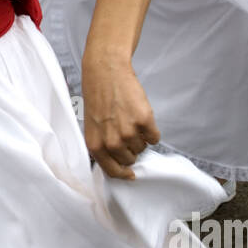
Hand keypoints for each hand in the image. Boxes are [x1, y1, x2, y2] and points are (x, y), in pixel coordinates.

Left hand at [81, 54, 159, 179]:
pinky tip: (142, 118)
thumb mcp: (92, 126)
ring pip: (143, 148)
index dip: (123, 174)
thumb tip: (119, 162)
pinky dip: (152, 131)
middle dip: (131, 150)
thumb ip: (103, 145)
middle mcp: (112, 143)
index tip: (130, 174)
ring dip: (140, 138)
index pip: (112, 171)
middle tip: (126, 132)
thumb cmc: (97, 97)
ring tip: (131, 120)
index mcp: (96, 146)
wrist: (106, 72)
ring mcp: (129, 132)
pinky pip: (155, 137)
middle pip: (130, 160)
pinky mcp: (144, 121)